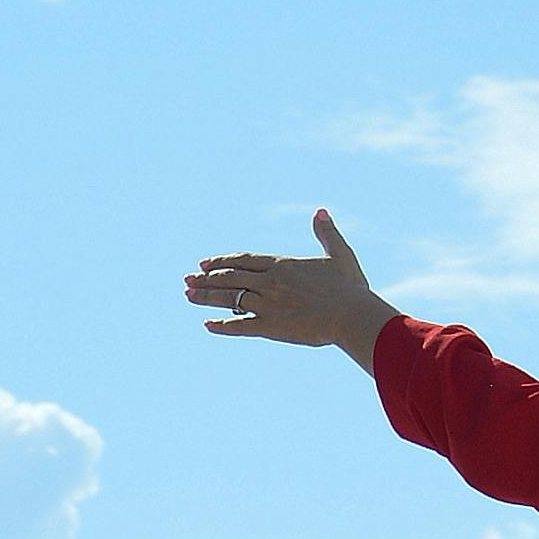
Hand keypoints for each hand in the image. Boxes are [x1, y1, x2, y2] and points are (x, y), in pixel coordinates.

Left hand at [185, 210, 394, 364]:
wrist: (352, 315)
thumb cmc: (349, 287)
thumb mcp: (340, 255)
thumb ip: (326, 233)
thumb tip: (320, 211)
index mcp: (282, 265)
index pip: (243, 260)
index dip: (222, 261)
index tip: (205, 263)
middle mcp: (269, 283)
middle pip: (230, 278)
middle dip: (206, 278)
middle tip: (187, 278)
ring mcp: (268, 305)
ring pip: (229, 299)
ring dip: (207, 297)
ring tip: (188, 295)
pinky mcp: (271, 327)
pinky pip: (240, 326)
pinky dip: (223, 326)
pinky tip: (208, 325)